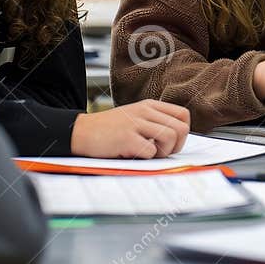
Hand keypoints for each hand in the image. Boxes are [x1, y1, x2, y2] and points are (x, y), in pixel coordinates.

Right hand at [70, 100, 189, 158]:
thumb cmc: (109, 129)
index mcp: (149, 105)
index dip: (182, 133)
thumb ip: (154, 122)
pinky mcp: (127, 138)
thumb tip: (178, 139)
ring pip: (170, 137)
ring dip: (163, 152)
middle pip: (181, 128)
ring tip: (147, 154)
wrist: (81, 132)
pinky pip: (151, 151)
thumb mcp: (134, 116)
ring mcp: (136, 123)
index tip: (171, 143)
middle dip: (176, 146)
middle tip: (161, 152)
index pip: (183, 115)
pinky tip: (133, 155)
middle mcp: (145, 111)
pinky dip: (146, 158)